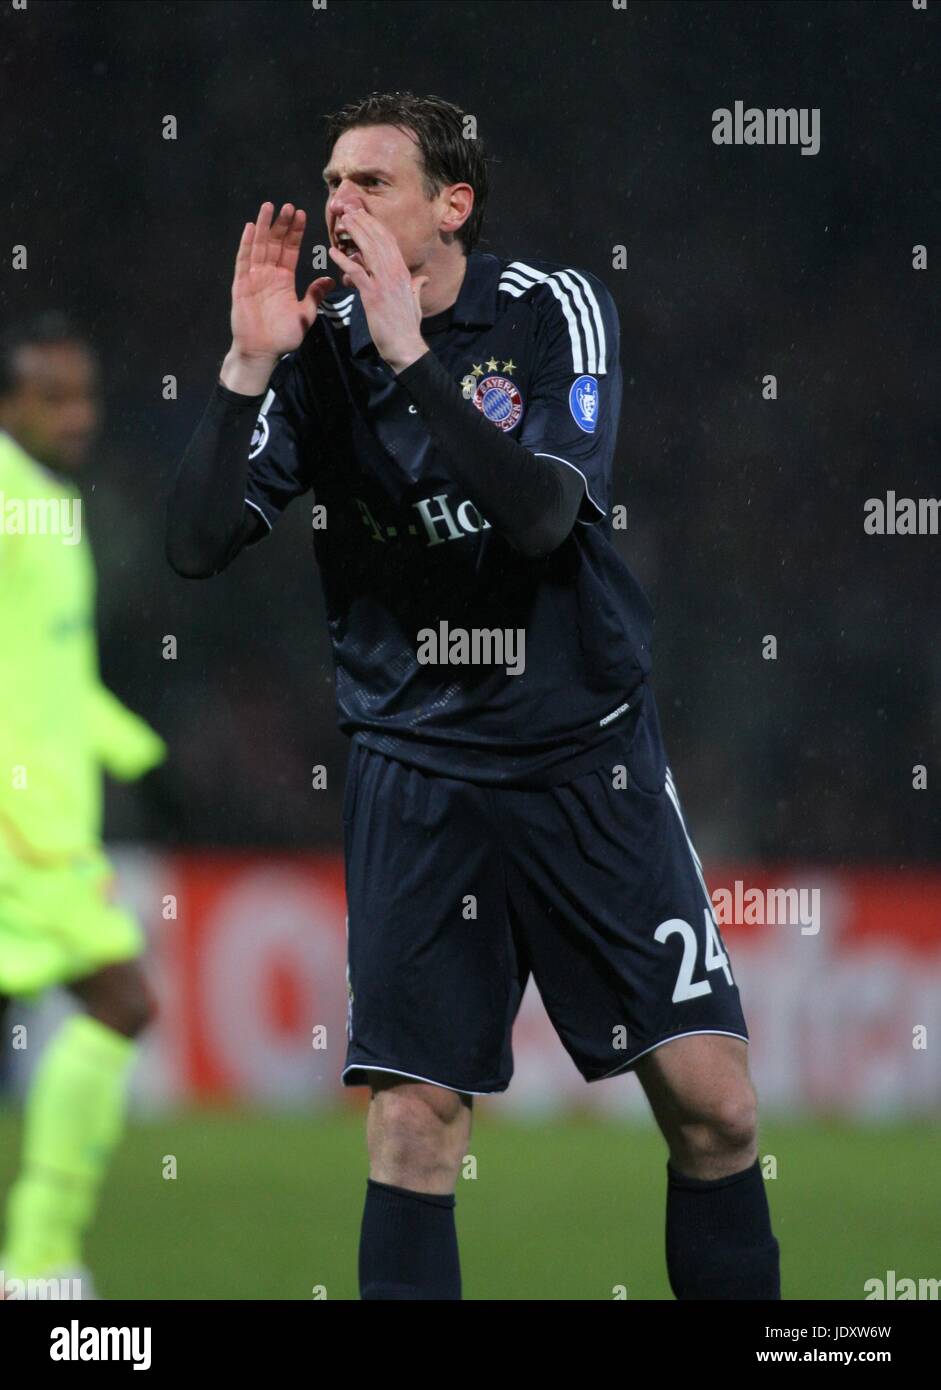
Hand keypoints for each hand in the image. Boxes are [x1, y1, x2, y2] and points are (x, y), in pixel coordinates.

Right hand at [222, 201, 334, 393]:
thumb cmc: (283, 336)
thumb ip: (315, 295)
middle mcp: (269, 274)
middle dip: (281, 224)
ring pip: (259, 247)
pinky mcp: (242, 285)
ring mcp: (254, 278)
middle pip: (275, 243)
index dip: (295, 232)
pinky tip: (251, 227)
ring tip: (269, 206)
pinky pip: (244, 261)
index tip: (301, 214)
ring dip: (264, 227)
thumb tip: (331, 279)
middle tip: (288, 205)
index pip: (290, 250)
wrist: (263, 352)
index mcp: (284, 279)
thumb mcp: (306, 314)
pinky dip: (247, 244)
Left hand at [328, 208, 428, 372]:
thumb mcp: (415, 302)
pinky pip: (357, 273)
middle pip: (378, 239)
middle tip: (347, 208)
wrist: (406, 347)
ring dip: (354, 233)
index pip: (388, 240)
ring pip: (368, 250)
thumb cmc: (408, 326)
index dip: (374, 224)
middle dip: (362, 221)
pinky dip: (344, 261)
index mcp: (403, 272)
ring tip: (341, 220)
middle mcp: (395, 273)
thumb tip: (424, 278)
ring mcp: (384, 283)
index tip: (362, 213)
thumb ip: (417, 287)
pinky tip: (332, 252)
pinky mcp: (373, 296)